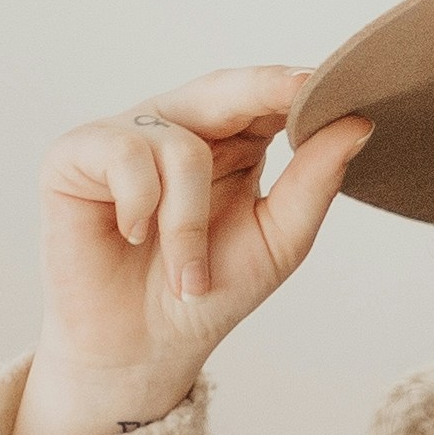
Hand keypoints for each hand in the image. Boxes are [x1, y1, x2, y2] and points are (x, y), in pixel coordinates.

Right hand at [19, 66, 373, 434]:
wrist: (143, 349)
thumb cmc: (209, 291)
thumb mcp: (278, 239)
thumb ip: (314, 182)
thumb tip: (358, 123)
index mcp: (231, 139)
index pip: (268, 97)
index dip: (298, 87)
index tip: (340, 85)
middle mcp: (178, 125)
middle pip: (225, 88)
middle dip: (263, 91)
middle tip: (303, 91)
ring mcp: (125, 135)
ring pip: (180, 146)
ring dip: (189, 222)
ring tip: (187, 275)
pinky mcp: (76, 154)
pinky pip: (125, 155)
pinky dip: (142, 206)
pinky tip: (132, 238)